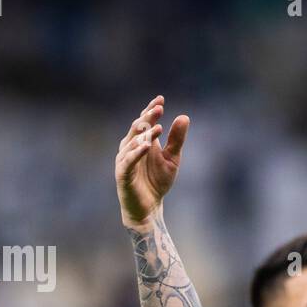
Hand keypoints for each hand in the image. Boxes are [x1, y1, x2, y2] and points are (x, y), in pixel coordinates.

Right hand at [116, 95, 189, 226]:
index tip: (161, 99)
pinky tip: (146, 146)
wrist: (149, 207)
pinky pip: (128, 161)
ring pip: (132, 142)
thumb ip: (176, 139)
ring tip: (156, 128)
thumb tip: (184, 116)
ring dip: (144, 134)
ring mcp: (125, 160)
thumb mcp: (172, 158)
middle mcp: (130, 147)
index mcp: (141, 141)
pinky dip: (136, 153)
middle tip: (159, 108)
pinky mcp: (122, 173)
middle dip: (148, 118)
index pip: (145, 122)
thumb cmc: (157, 182)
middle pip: (137, 128)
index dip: (151, 110)